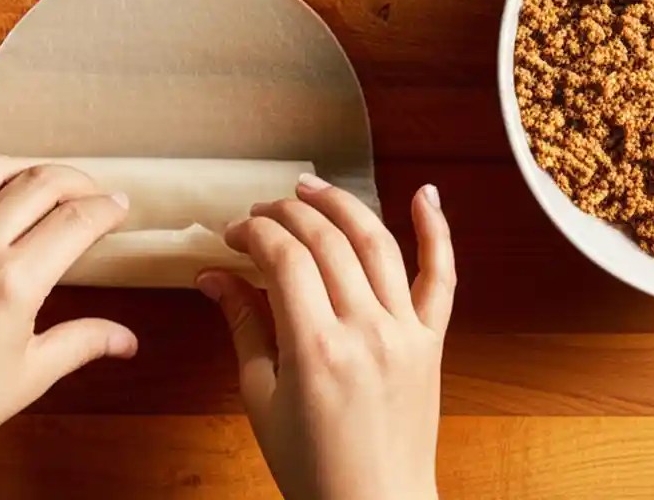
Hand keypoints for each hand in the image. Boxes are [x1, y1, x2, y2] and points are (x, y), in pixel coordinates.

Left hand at [0, 154, 136, 499]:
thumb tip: (128, 340)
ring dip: (23, 169)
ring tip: (39, 183)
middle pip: (38, 184)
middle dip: (76, 181)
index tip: (118, 208)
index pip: (75, 221)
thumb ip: (82, 343)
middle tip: (90, 193)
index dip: (106, 209)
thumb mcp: (30, 376)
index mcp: (12, 283)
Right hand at [197, 174, 454, 499]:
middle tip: (260, 212)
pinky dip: (437, 231)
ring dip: (341, 204)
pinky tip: (425, 194)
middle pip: (326, 240)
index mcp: (316, 348)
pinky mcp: (431, 341)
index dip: (252, 233)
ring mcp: (405, 332)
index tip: (232, 234)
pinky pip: (441, 277)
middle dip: (286, 213)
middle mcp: (366, 330)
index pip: (283, 257)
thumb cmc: (311, 465)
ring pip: (376, 242)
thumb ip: (243, 326)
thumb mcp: (260, 397)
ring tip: (310, 188)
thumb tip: (212, 275)